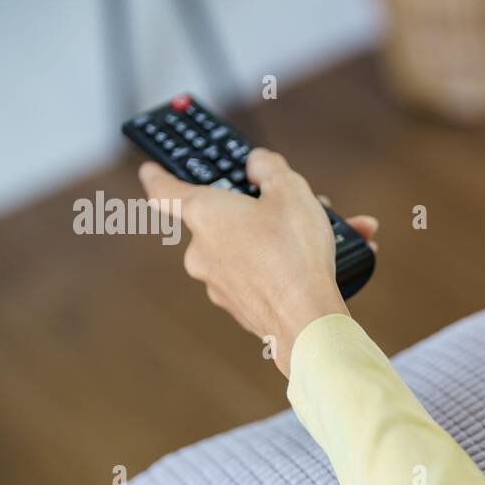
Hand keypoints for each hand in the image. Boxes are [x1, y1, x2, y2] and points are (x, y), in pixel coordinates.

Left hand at [138, 149, 377, 377]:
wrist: (306, 320)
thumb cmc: (293, 252)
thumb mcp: (290, 190)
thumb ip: (270, 168)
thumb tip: (258, 164)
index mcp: (204, 213)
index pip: (164, 189)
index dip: (158, 175)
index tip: (151, 170)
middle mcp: (201, 250)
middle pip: (226, 221)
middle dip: (260, 212)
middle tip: (293, 206)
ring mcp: (217, 283)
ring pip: (250, 250)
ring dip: (285, 241)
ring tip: (333, 236)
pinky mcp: (239, 308)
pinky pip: (263, 278)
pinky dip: (289, 268)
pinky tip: (326, 265)